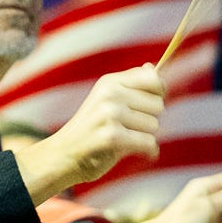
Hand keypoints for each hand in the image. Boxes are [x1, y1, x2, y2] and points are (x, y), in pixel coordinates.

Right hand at [9, 66, 163, 202]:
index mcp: (109, 82)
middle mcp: (110, 93)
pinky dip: (146, 152)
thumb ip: (131, 85)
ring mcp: (110, 114)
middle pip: (158, 105)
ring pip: (154, 126)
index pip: (153, 79)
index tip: (149, 107)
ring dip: (145, 137)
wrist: (62, 156)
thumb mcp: (106, 100)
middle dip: (149, 120)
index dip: (159, 94)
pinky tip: (132, 152)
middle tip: (128, 128)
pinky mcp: (112, 136)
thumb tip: (152, 67)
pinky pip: (149, 143)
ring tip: (123, 140)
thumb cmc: (90, 129)